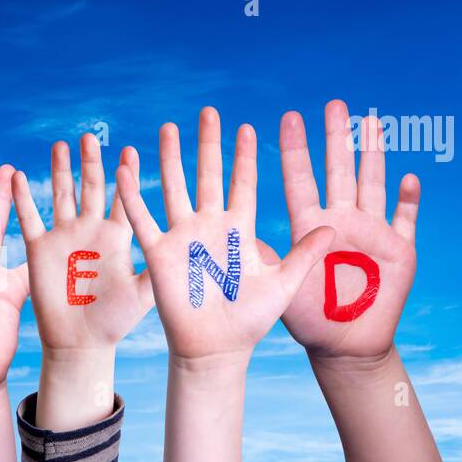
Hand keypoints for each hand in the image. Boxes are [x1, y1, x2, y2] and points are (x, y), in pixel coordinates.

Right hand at [12, 133, 152, 350]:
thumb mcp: (143, 293)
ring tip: (60, 145)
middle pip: (90, 187)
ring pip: (61, 194)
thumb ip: (157, 268)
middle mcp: (90, 231)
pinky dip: (23, 198)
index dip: (125, 175)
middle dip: (90, 162)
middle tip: (90, 137)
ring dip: (60, 170)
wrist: (79, 342)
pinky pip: (29, 218)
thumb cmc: (115, 321)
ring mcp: (64, 238)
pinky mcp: (39, 250)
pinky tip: (18, 176)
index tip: (130, 150)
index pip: (122, 198)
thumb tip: (182, 249)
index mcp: (117, 237)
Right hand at [117, 108, 334, 360]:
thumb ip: (306, 254)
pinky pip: (143, 220)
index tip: (246, 127)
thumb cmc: (251, 321)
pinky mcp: (159, 255)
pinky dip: (133, 197)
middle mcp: (210, 227)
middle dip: (207, 143)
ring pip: (174, 187)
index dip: (244, 156)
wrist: (216, 349)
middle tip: (207, 112)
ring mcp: (183, 238)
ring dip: (171, 158)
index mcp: (239, 229)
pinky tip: (124, 171)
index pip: (242, 183)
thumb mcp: (286, 283)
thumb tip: (337, 226)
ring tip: (169, 128)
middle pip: (207, 175)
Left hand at [278, 100, 419, 360]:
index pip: (300, 181)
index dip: (296, 151)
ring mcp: (372, 231)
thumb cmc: (310, 320)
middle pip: (338, 171)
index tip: (289, 117)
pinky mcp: (399, 250)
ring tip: (372, 121)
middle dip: (336, 138)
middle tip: (334, 104)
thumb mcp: (281, 288)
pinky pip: (406, 219)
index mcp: (310, 227)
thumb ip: (270, 260)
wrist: (345, 346)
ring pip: (372, 183)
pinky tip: (409, 178)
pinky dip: (409, 200)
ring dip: (373, 154)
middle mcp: (340, 221)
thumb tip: (242, 234)